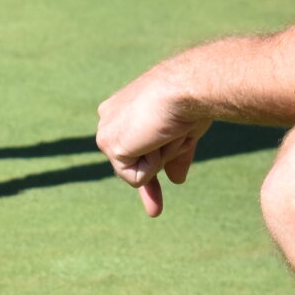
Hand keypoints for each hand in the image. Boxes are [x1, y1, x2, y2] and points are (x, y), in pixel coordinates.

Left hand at [95, 64, 209, 217]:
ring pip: (136, 171)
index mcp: (123, 110)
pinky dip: (154, 163)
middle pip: (131, 163)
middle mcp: (108, 119)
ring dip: (161, 158)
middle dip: (152, 174)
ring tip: (168, 131)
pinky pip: (136, 177)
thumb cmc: (187, 102)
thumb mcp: (183, 133)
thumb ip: (174, 156)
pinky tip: (155, 136)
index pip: (131, 149)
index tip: (154, 205)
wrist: (184, 89)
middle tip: (162, 181)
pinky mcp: (109, 146)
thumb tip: (176, 180)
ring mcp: (106, 133)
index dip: (148, 169)